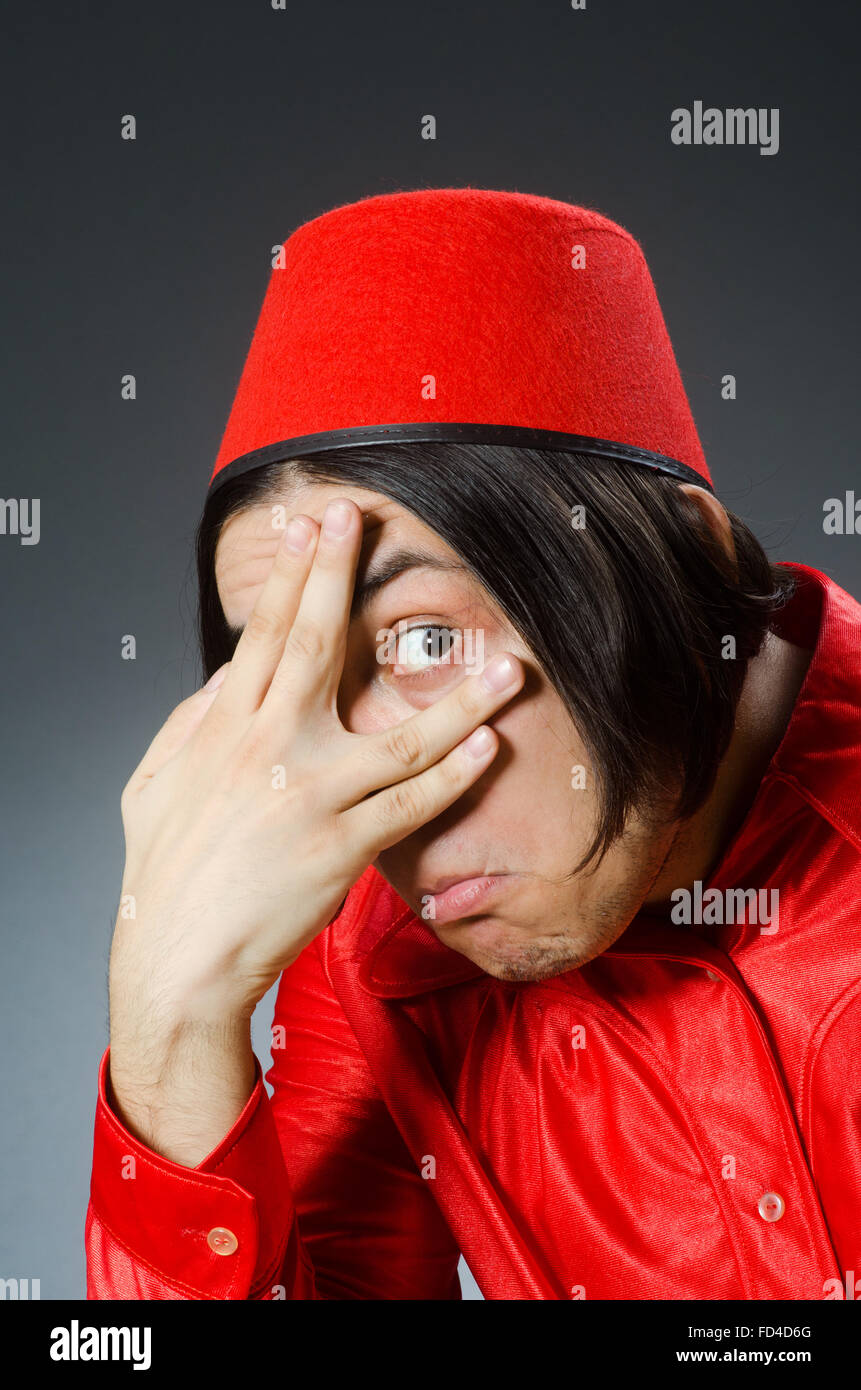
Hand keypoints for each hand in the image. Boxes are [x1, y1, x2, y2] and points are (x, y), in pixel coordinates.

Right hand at [110, 497, 524, 1033]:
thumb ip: (190, 721)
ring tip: (507, 665)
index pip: (264, 631)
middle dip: (341, 575)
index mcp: (226, 728)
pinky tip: (488, 746)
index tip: (313, 524)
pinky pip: (411, 805)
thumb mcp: (152, 783)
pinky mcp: (342, 847)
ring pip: (400, 735)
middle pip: (316, 644)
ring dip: (460, 697)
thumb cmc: (167, 873)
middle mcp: (270, 748)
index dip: (292, 571)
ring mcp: (311, 796)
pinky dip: (453, 776)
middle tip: (367, 521)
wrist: (176, 956)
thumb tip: (226, 676)